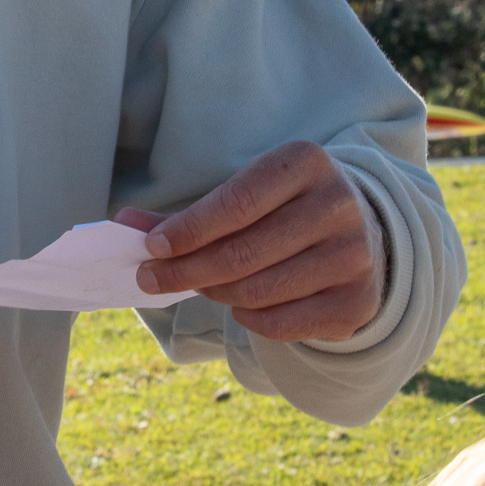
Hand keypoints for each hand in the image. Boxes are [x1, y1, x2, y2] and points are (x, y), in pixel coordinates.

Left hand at [127, 142, 385, 343]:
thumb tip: (122, 224)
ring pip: (257, 291)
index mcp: (307, 162)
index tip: (151, 249)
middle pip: (242, 253)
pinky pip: (280, 323)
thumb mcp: (244, 194)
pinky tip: (241, 305)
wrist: (362, 232)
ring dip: (216, 293)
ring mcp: (354, 255)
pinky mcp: (359, 300)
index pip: (237, 203)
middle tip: (151, 279)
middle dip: (187, 270)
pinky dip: (248, 319)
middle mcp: (338, 205)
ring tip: (204, 284)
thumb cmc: (282, 209)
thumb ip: (188, 213)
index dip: (189, 230)